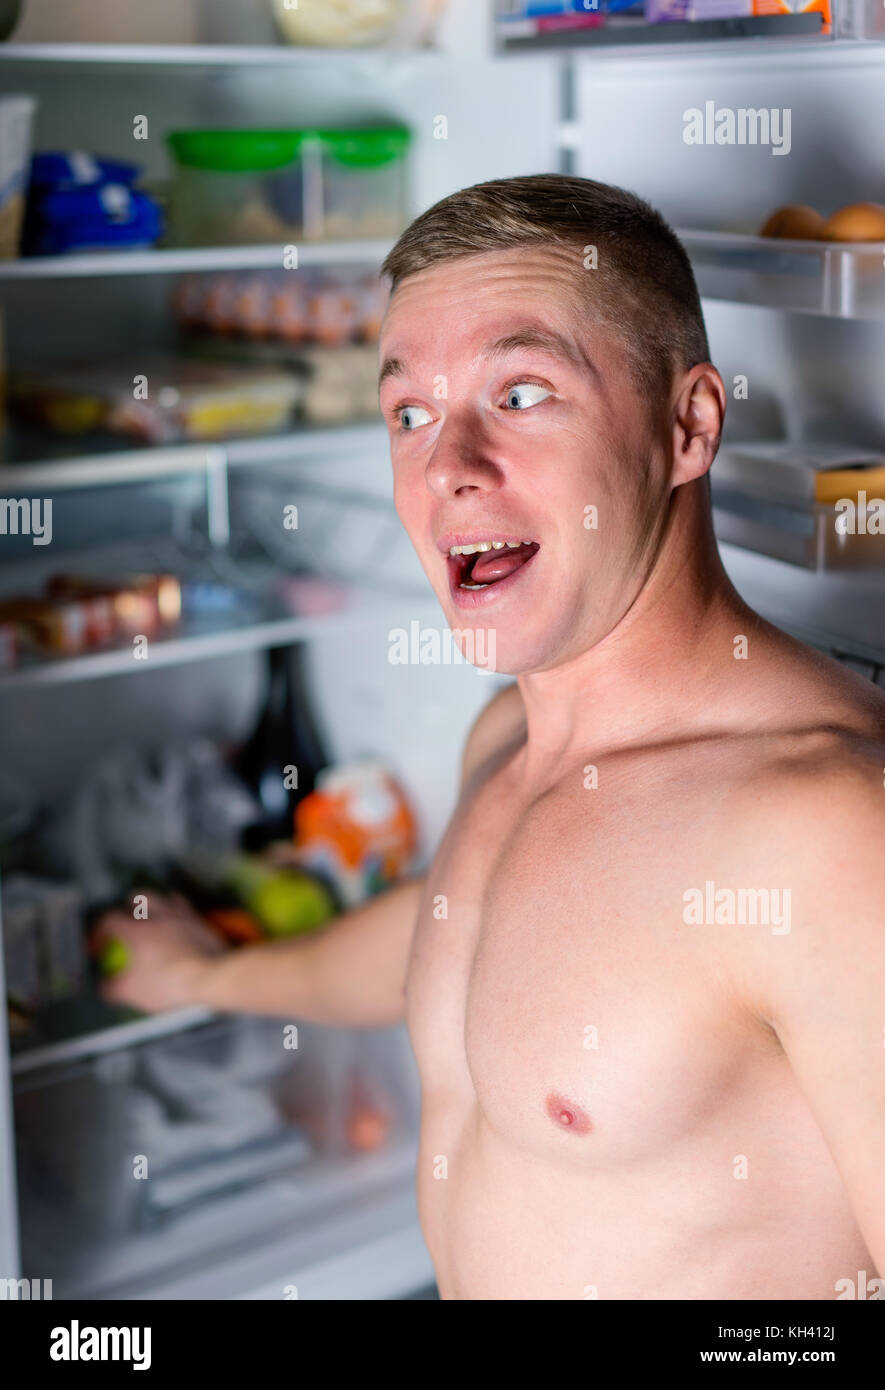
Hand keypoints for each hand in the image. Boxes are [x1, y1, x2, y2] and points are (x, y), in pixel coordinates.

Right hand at [91, 891, 227, 1012]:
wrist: (211, 977)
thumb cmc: (167, 984)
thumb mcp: (132, 992)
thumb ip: (112, 988)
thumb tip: (103, 985)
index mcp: (135, 931)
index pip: (108, 920)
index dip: (99, 931)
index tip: (99, 946)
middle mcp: (157, 916)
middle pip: (137, 897)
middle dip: (127, 906)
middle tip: (126, 921)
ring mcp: (181, 915)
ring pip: (164, 897)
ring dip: (155, 904)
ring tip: (152, 917)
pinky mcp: (200, 921)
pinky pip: (186, 908)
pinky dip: (178, 911)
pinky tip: (177, 922)